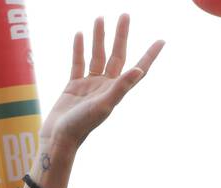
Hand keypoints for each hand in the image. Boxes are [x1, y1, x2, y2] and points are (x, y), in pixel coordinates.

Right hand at [39, 14, 163, 153]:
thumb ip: (121, 87)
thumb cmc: (82, 126)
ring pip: (97, 56)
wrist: (58, 139)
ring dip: (99, 38)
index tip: (161, 41)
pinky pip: (78, 63)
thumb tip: (139, 70)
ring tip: (100, 18)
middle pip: (116, 55)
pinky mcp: (73, 86)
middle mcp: (105, 86)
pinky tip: (80, 34)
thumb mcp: (104, 106)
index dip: (150, 55)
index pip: (138, 69)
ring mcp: (89, 85)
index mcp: (116, 91)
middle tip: (125, 15)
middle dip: (121, 36)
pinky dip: (79, 49)